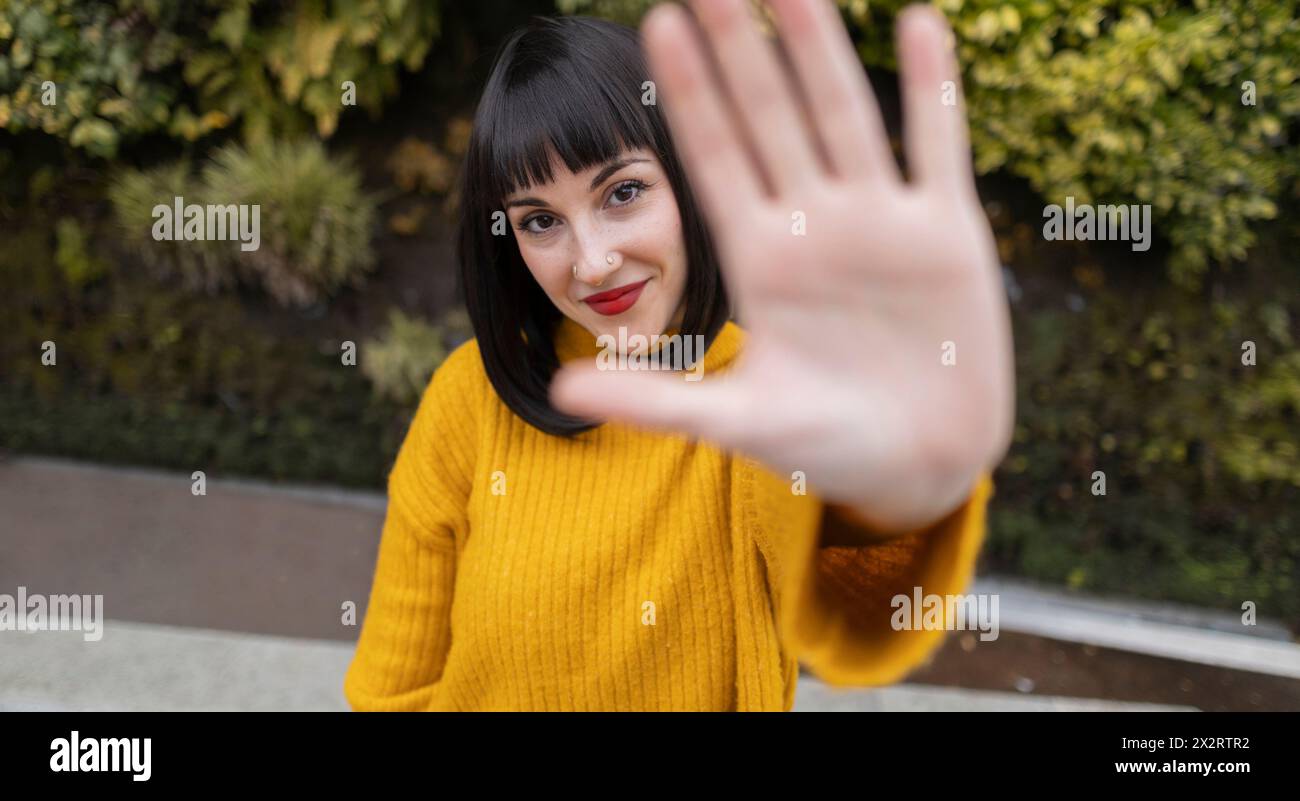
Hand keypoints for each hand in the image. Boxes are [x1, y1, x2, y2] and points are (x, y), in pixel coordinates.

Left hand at [551, 0, 1014, 533]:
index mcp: (760, 262)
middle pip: (770, 119)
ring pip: (846, 117)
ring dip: (820, 51)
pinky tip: (918, 24)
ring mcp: (881, 223)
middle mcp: (815, 227)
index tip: (658, 23)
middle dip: (741, 48)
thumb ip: (657, 400)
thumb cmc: (826, 447)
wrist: (920, 466)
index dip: (689, 94)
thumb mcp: (739, 424)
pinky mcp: (947, 236)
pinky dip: (932, 91)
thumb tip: (561, 386)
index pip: (716, 160)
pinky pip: (938, 147)